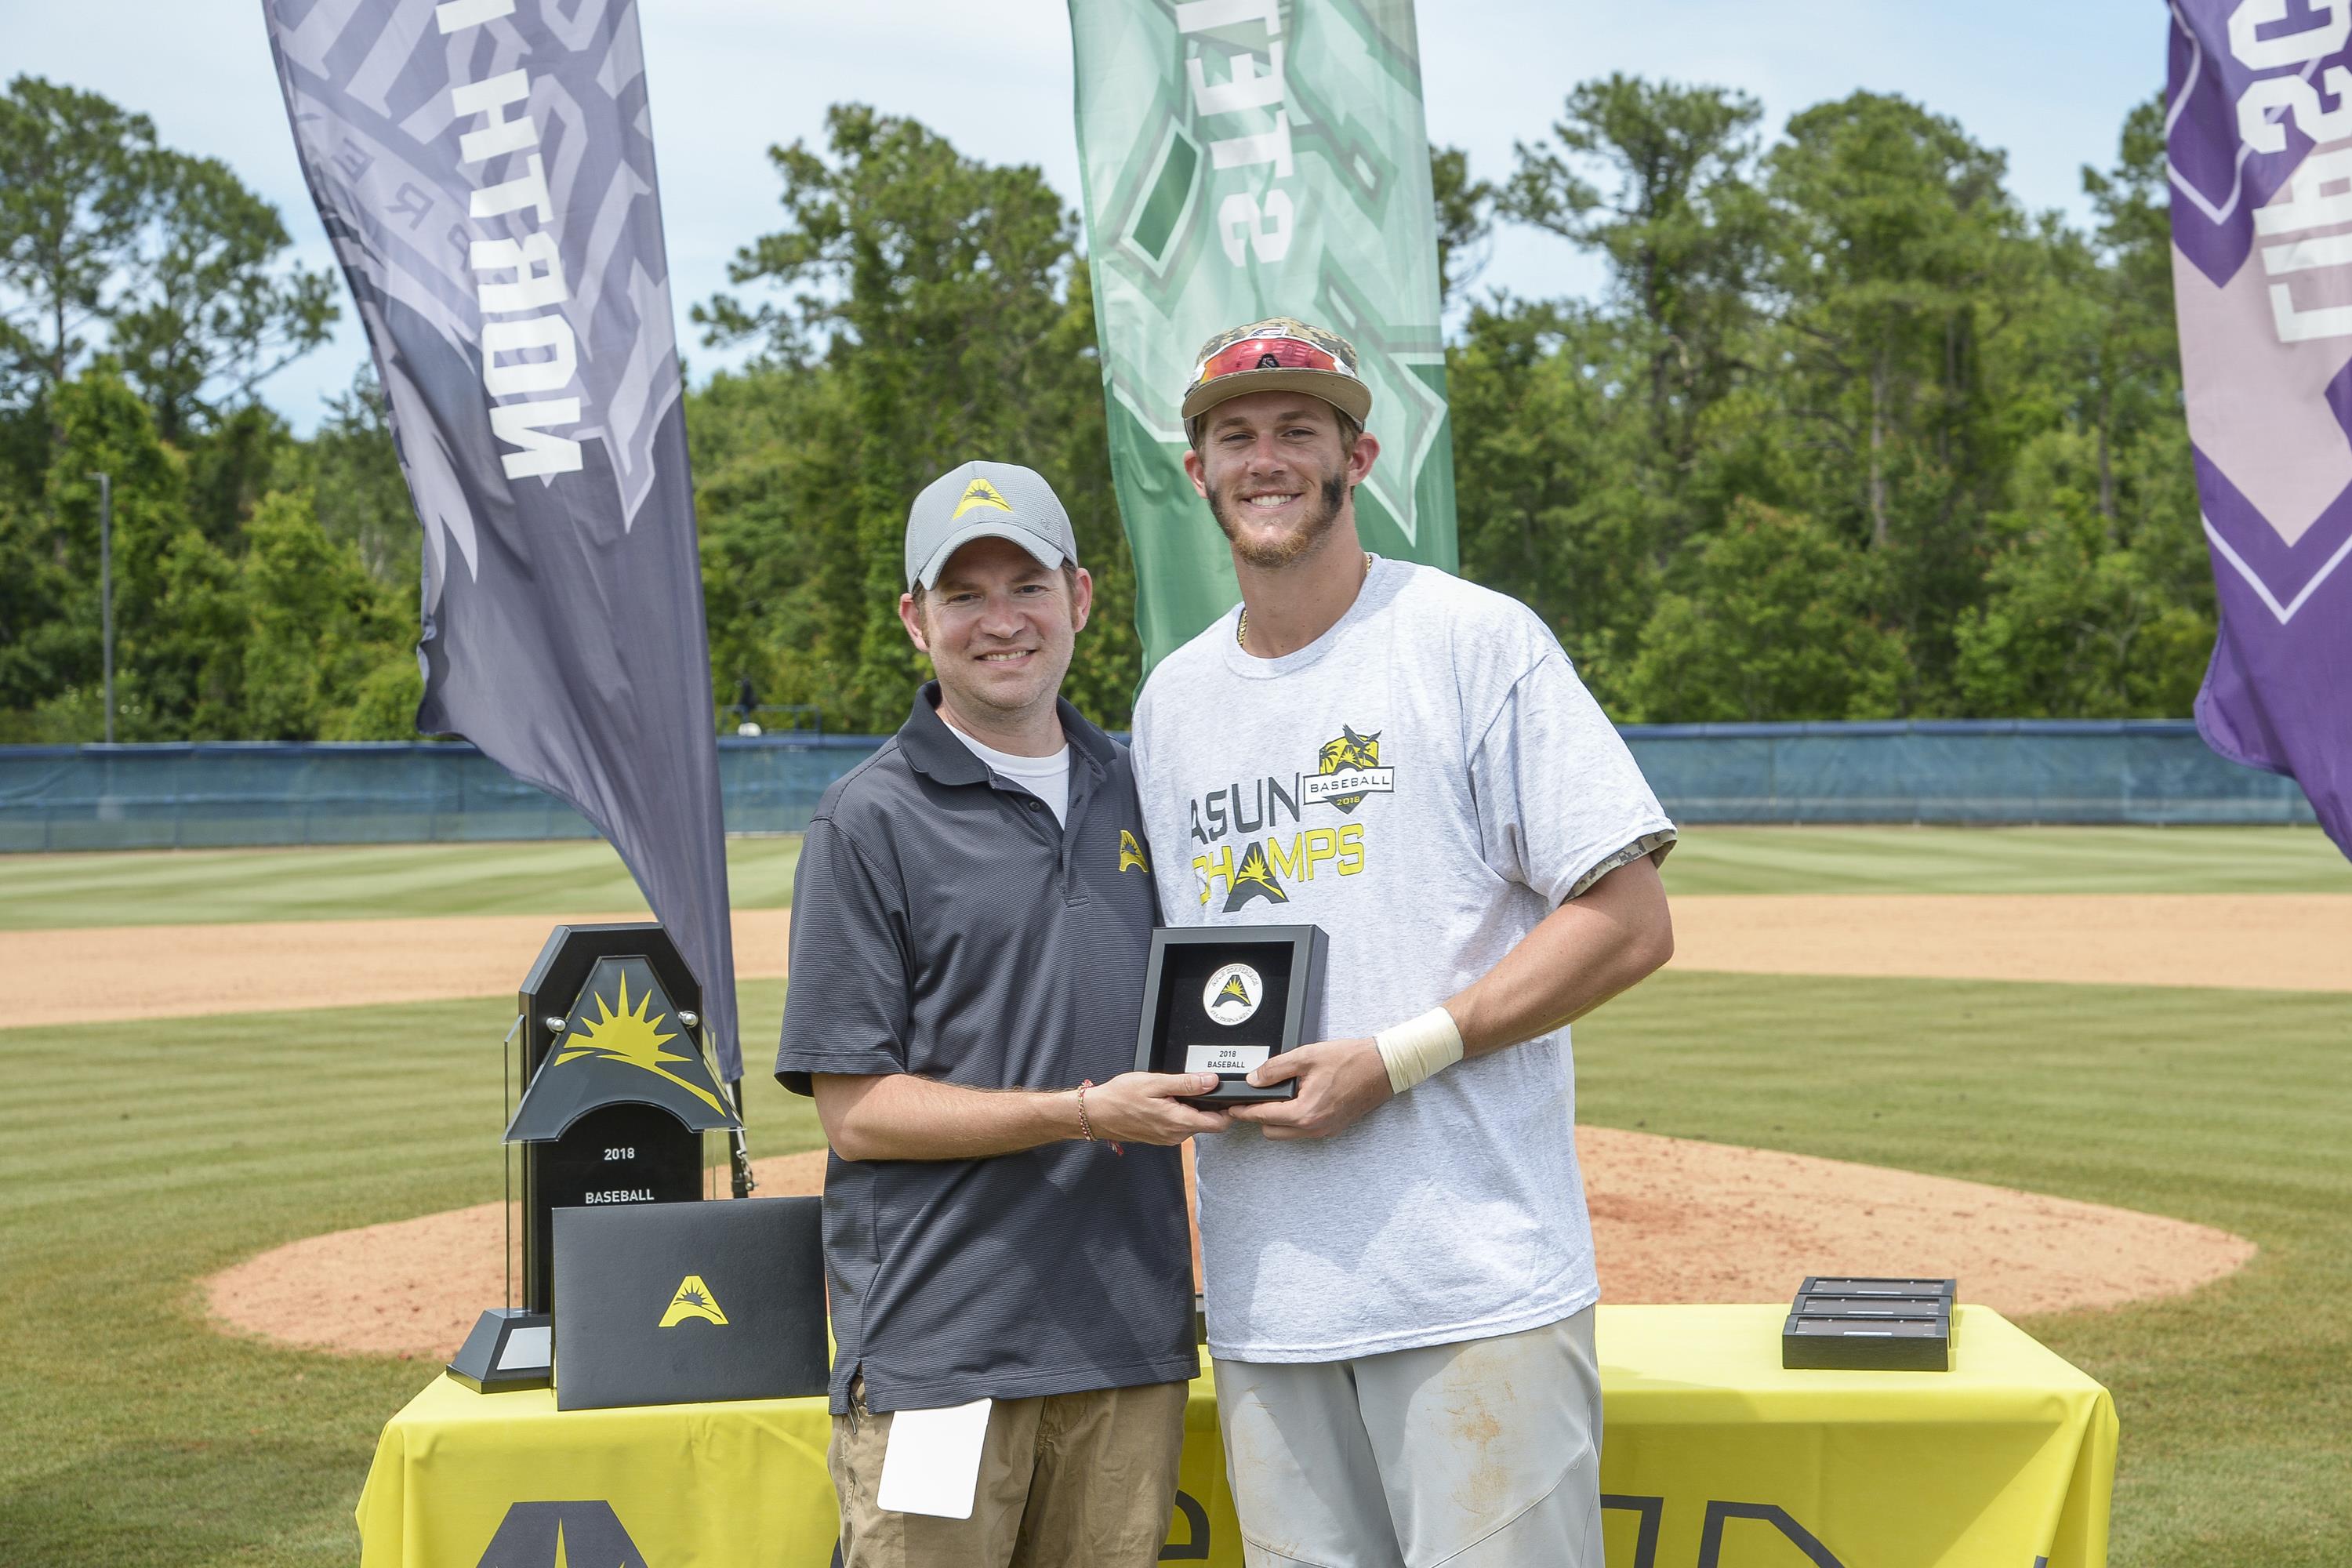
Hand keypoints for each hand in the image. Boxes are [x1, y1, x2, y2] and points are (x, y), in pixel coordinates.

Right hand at [1080, 1072, 1231, 1144]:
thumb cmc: (1120, 1098)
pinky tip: (1168, 1100)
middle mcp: (1176, 1135)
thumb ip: (1185, 1083)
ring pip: (1194, 1124)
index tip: (1228, 1095)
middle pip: (1208, 1124)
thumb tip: (1210, 1080)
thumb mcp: (1154, 1083)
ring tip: (1181, 1090)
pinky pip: (1180, 1126)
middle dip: (1211, 1106)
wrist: (1096, 1114)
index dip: (1229, 1109)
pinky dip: (1181, 1113)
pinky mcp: (1160, 1137)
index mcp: (1178, 1121)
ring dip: (1194, 1108)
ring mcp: (1168, 1138)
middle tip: (1203, 1085)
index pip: (1219, 1123)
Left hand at [1227, 1038, 1391, 1140]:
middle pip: (1271, 1132)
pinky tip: (1295, 1100)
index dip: (1243, 1111)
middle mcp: (1314, 1128)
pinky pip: (1303, 1131)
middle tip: (1252, 1099)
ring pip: (1287, 1134)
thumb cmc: (1351, 1060)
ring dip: (1276, 1120)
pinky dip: (1293, 1120)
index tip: (1231, 1108)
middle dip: (1258, 1117)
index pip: (1263, 1117)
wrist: (1383, 1068)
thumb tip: (1254, 1079)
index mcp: (1304, 1112)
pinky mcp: (1332, 1128)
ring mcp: (1325, 1131)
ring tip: (1274, 1097)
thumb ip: (1276, 1069)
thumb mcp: (1307, 1056)